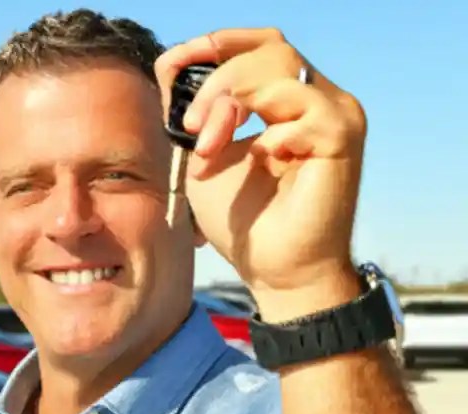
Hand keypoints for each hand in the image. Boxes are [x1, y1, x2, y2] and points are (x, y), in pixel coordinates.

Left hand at [155, 29, 368, 317]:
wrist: (273, 268)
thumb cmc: (243, 217)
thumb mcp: (201, 153)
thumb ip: (191, 109)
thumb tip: (171, 62)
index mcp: (286, 99)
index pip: (261, 44)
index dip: (219, 43)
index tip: (176, 64)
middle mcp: (316, 99)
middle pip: (270, 48)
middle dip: (218, 80)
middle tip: (190, 125)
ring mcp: (335, 114)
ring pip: (282, 66)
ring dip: (230, 101)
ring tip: (208, 149)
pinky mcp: (344, 136)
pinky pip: (302, 109)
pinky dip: (268, 134)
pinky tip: (261, 162)